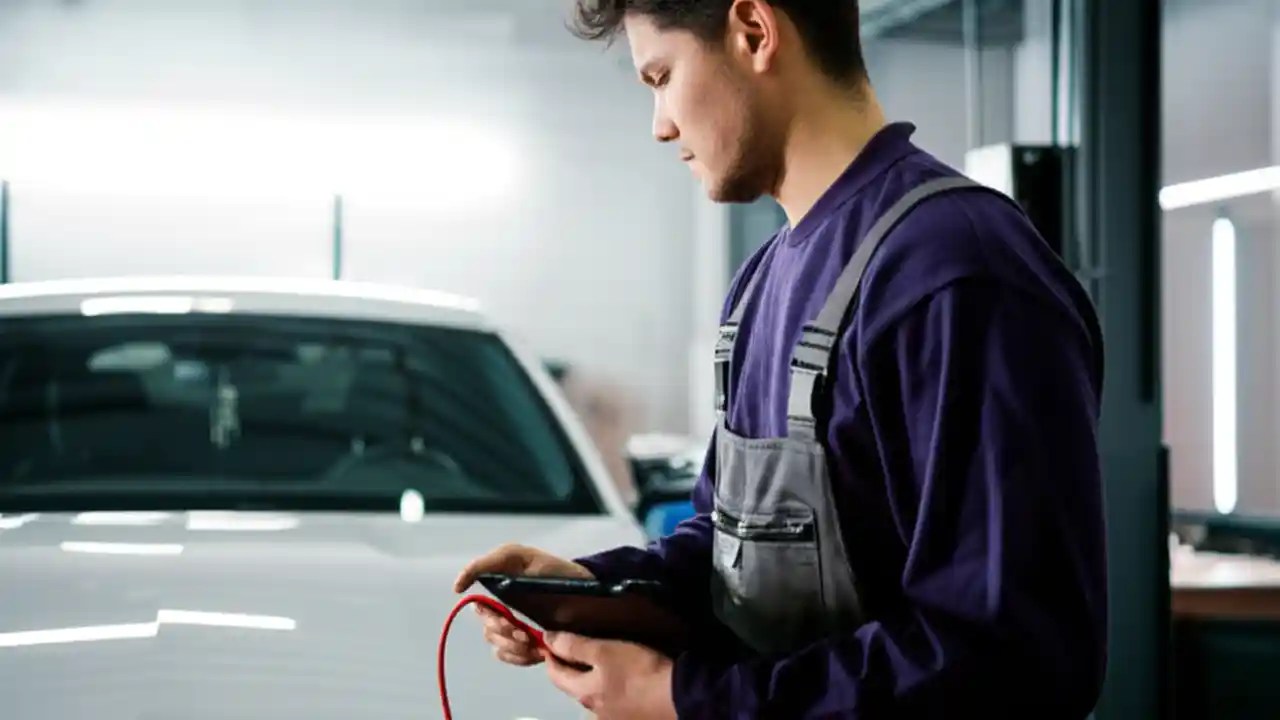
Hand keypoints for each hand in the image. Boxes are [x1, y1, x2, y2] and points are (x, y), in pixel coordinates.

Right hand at [453, 543, 592, 666]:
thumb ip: (486, 564)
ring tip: (532, 641)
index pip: (479, 607)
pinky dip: (518, 657)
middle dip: (503, 631)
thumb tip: (457, 586)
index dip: (486, 615)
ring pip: (497, 644)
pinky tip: (534, 652)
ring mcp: (516, 626)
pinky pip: (508, 656)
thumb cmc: (555, 571)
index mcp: (500, 588)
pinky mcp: (527, 642)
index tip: (502, 618)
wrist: (589, 594)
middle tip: (522, 631)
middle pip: (488, 628)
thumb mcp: (518, 556)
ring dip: (512, 646)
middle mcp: (504, 608)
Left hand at [542, 632, 676, 719]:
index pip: (555, 675)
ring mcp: (612, 717)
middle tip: (573, 648)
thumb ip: (575, 646)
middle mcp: (593, 710)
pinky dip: (609, 690)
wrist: (677, 696)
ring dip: (590, 682)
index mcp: (584, 693)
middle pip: (573, 688)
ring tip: (599, 664)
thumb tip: (547, 639)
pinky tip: (620, 681)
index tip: (550, 642)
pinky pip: (611, 702)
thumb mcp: (605, 651)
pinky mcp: (630, 717)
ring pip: (592, 697)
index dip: (550, 657)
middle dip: (568, 670)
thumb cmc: (638, 670)